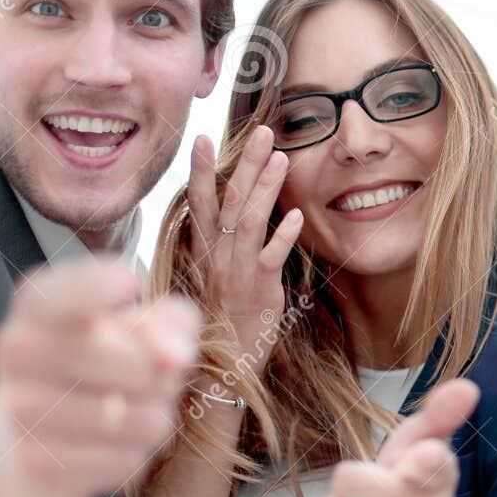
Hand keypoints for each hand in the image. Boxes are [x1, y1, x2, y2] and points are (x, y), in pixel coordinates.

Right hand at [0, 260, 200, 496]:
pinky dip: (134, 454)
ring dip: (155, 417)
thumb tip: (174, 354)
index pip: (55, 293)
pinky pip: (125, 460)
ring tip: (132, 411)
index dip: (94, 286)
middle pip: (135, 362)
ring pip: (139, 418)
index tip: (133, 284)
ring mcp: (19, 411)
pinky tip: (112, 446)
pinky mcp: (34, 464)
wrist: (27, 441)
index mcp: (38, 311)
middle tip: (151, 377)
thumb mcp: (141, 330)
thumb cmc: (100, 368)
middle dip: (165, 376)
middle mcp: (17, 354)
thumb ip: (172, 321)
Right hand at [185, 126, 302, 372]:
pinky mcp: (259, 290)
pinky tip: (297, 216)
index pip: (199, 202)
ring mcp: (237, 272)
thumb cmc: (221, 316)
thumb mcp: (212, 275)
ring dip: (266, 189)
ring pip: (250, 223)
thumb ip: (218, 242)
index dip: (199, 170)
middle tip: (262, 132)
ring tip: (282, 158)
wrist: (222, 365)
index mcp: (203, 250)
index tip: (201, 136)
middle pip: (229, 202)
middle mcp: (216, 256)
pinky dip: (284, 237)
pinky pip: (272, 259)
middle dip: (245, 164)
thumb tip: (231, 208)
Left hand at [319, 378, 477, 496]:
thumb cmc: (406, 489)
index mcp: (440, 474)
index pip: (433, 464)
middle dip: (350, 482)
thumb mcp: (419, 448)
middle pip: (347, 479)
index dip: (424, 460)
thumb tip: (467, 385)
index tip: (421, 457)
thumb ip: (438, 415)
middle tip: (371, 493)